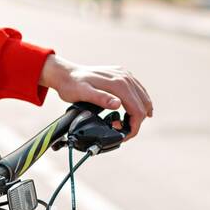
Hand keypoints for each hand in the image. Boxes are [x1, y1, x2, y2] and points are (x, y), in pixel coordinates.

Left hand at [39, 54, 153, 141]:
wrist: (66, 74)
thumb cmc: (72, 86)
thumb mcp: (83, 94)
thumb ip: (100, 98)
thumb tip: (118, 104)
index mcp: (118, 84)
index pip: (137, 109)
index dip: (134, 126)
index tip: (124, 135)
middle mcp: (124, 77)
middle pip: (142, 105)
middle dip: (136, 122)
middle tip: (124, 132)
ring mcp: (125, 75)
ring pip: (143, 98)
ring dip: (140, 113)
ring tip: (128, 125)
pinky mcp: (123, 75)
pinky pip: (138, 91)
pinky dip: (139, 103)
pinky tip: (134, 111)